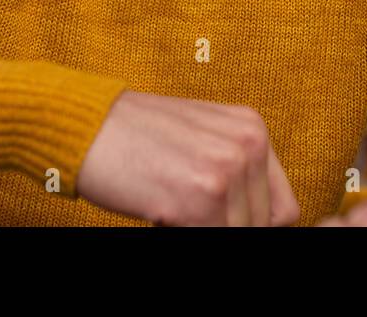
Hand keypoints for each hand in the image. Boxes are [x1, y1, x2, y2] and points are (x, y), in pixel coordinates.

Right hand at [75, 90, 300, 225]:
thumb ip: (236, 169)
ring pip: (237, 235)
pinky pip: (210, 241)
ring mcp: (225, 172)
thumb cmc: (134, 134)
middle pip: (262, 227)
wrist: (84, 126)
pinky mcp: (199, 200)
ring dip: (204, 230)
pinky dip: (184, 235)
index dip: (254, 225)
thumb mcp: (201, 137)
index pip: (282, 209)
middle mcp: (247, 145)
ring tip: (173, 209)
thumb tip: (259, 220)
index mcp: (252, 128)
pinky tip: (161, 214)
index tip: (223, 222)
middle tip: (185, 212)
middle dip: (224, 227)